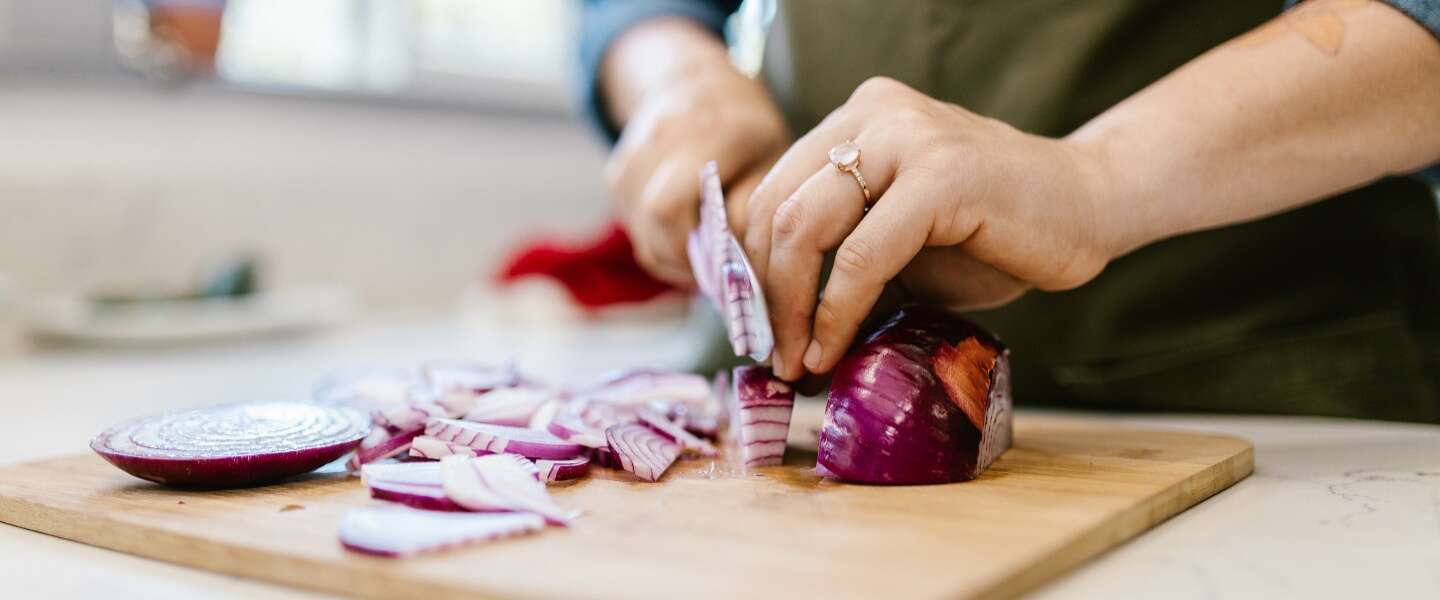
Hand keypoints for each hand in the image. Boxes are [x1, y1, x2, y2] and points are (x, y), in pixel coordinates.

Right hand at [601, 22, 788, 284]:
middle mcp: (659, 135)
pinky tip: (686, 234)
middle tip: (717, 266)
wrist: (696, 82)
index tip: (723, 264)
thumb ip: (752, 207)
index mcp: (708, 130)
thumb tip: (729, 261)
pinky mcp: (616, 173)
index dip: (690, 246)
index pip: (668, 205)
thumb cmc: (748, 130)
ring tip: (705, 249)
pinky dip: (659, 242)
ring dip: (672, 253)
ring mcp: (632, 153)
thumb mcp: (774, 160)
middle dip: (684, 256)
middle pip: (651, 221)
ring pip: (640, 232)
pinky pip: (633, 226)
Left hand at [740, 77, 1116, 379]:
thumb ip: (840, 264)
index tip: (760, 329)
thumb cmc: (995, 233)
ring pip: (805, 227)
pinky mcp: (942, 175)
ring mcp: (908, 137)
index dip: (752, 267)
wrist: (1092, 208)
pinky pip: (862, 254)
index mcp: (857, 119)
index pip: (772, 192)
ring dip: (793, 308)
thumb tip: (779, 337)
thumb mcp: (899, 245)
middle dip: (766, 295)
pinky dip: (837, 311)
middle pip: (777, 209)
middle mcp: (874, 114)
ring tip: (799, 361)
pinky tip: (833, 349)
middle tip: (775, 355)